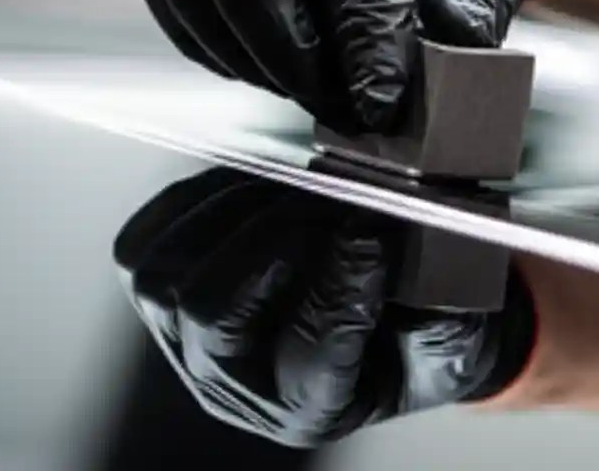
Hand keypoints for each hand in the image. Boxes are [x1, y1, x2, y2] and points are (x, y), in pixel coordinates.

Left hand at [113, 167, 534, 447]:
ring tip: (297, 195)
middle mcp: (238, 386)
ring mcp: (188, 343)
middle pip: (214, 313)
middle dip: (278, 240)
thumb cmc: (412, 333)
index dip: (342, 281)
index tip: (374, 229)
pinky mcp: (162, 294)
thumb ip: (434, 295)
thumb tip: (390, 229)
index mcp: (313, 407)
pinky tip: (251, 191)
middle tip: (334, 203)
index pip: (309, 351)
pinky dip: (195, 204)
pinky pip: (147, 242)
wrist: (381, 326)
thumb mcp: (451, 328)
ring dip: (235, 217)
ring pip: (168, 277)